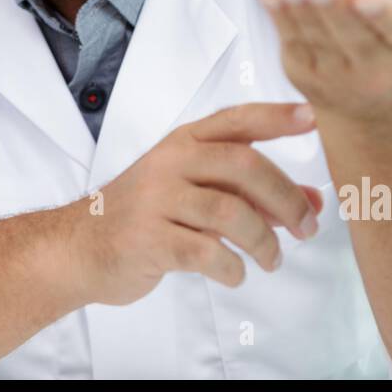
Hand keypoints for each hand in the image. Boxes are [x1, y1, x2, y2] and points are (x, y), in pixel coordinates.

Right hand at [65, 102, 324, 306]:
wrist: (78, 248)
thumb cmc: (146, 218)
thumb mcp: (196, 195)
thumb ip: (253, 195)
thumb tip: (312, 203)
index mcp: (183, 143)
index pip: (236, 121)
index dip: (276, 117)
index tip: (313, 118)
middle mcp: (170, 163)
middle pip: (243, 166)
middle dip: (285, 198)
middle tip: (307, 226)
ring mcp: (157, 199)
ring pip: (230, 212)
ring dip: (263, 241)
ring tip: (272, 260)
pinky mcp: (149, 239)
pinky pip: (206, 252)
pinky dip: (231, 267)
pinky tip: (235, 274)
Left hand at [258, 0, 391, 124]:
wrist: (381, 104)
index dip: (383, 14)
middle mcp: (378, 70)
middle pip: (351, 33)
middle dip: (330, 6)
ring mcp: (336, 78)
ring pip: (316, 35)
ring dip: (299, 8)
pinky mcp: (303, 76)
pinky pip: (291, 40)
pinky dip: (282, 15)